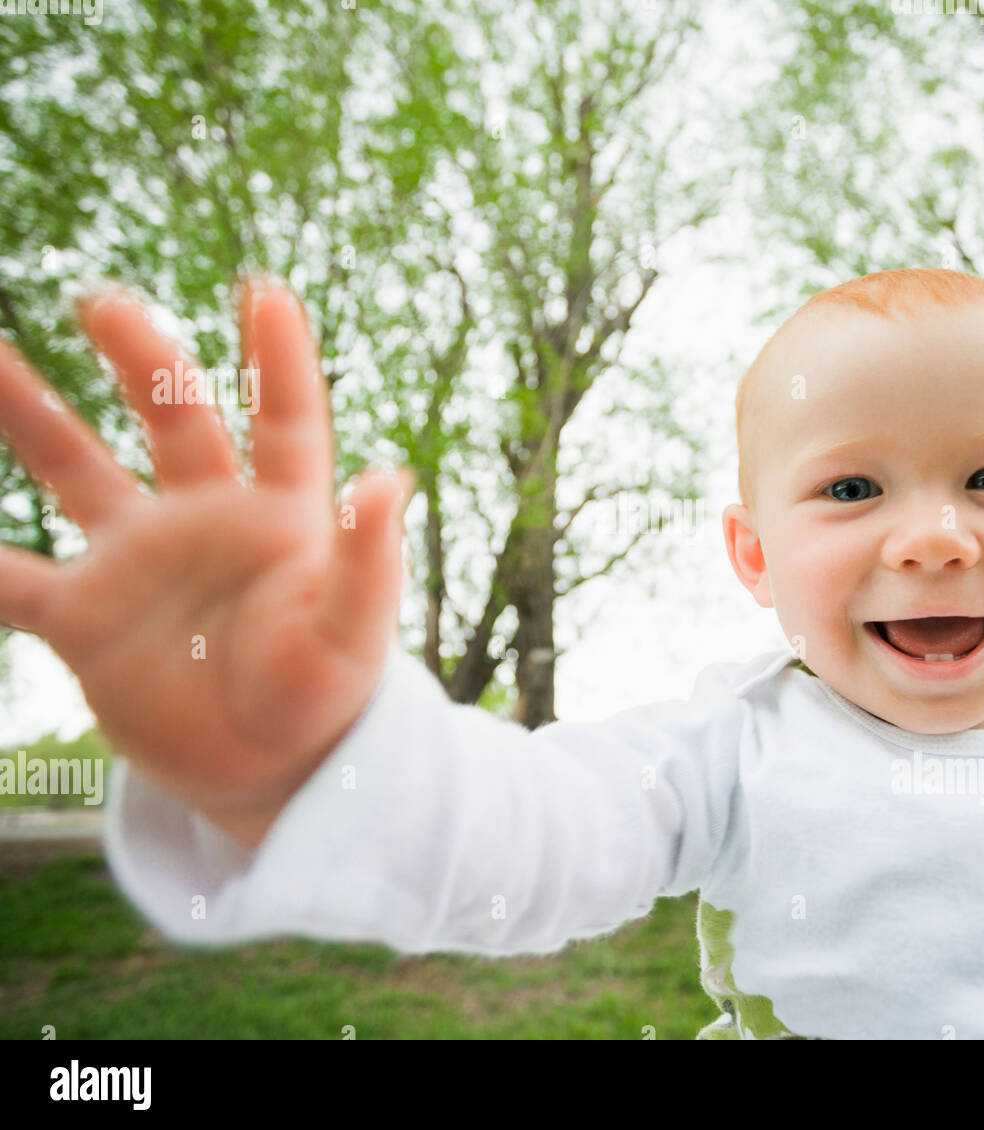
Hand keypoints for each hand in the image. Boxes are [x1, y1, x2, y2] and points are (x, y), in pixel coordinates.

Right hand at [0, 279, 414, 849]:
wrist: (272, 769)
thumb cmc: (325, 693)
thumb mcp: (353, 630)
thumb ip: (367, 559)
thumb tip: (391, 478)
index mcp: (282, 516)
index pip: (284, 419)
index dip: (278, 357)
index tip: (264, 291)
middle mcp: (207, 519)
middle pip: (174, 418)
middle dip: (143, 356)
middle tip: (103, 302)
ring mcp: (140, 562)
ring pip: (77, 470)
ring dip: (32, 414)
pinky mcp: (89, 619)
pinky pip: (9, 582)